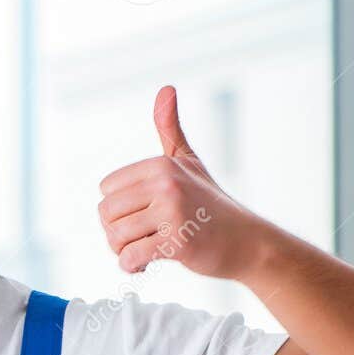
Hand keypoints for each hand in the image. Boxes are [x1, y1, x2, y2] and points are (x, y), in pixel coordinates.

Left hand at [96, 85, 268, 279]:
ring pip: (115, 238)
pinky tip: (146, 264)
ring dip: (124, 251)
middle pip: (105, 214)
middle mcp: (165, 184)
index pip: (106, 189)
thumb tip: (165, 88)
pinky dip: (132, 266)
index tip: (142, 214)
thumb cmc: (212, 204)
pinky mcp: (178, 243)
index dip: (118, 208)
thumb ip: (170, 129)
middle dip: (117, 232)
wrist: (248, 242)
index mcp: (161, 165)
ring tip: (147, 249)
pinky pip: (130, 257)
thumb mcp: (189, 161)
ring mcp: (172, 213)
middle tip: (142, 236)